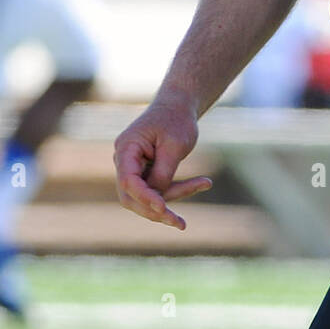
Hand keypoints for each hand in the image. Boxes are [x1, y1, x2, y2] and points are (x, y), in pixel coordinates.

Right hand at [113, 96, 211, 229]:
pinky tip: (204, 182)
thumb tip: (159, 200)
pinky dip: (178, 189)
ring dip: (173, 199)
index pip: (128, 181)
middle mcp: (124, 160)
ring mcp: (133, 167)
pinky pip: (158, 189)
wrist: (178, 104)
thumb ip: (164, 173)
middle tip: (180, 223)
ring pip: (147, 196)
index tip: (164, 208)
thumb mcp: (174, 145)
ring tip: (205, 183)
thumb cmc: (176, 119)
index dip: (145, 198)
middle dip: (157, 210)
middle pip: (132, 196)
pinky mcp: (145, 173)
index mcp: (126, 148)